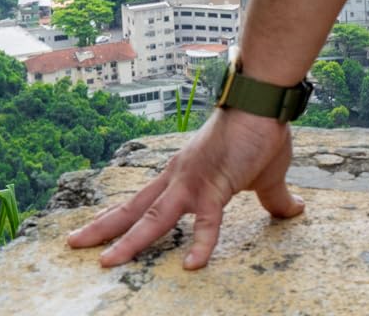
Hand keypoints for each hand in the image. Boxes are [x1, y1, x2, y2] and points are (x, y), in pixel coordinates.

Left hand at [65, 107, 304, 269]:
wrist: (263, 102)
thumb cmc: (262, 133)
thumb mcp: (264, 175)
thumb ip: (273, 198)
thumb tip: (295, 209)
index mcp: (183, 173)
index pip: (143, 199)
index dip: (120, 216)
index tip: (97, 229)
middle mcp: (179, 177)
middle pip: (134, 208)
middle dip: (103, 228)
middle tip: (73, 244)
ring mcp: (192, 182)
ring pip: (154, 218)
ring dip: (128, 241)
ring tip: (106, 263)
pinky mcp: (216, 187)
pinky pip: (207, 222)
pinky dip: (199, 243)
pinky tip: (192, 265)